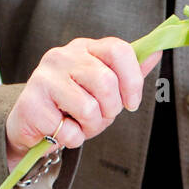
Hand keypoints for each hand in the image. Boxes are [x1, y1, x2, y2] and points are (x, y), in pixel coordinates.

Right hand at [6, 36, 160, 162]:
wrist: (33, 125)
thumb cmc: (72, 106)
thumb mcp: (104, 89)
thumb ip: (128, 73)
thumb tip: (156, 52)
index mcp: (85, 49)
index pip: (118, 51)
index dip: (132, 81)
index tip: (131, 103)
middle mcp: (63, 56)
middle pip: (106, 82)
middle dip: (110, 110)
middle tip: (98, 118)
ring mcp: (44, 77)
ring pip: (88, 108)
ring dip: (90, 127)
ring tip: (78, 124)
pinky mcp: (32, 102)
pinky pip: (68, 130)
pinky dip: (71, 139)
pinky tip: (60, 130)